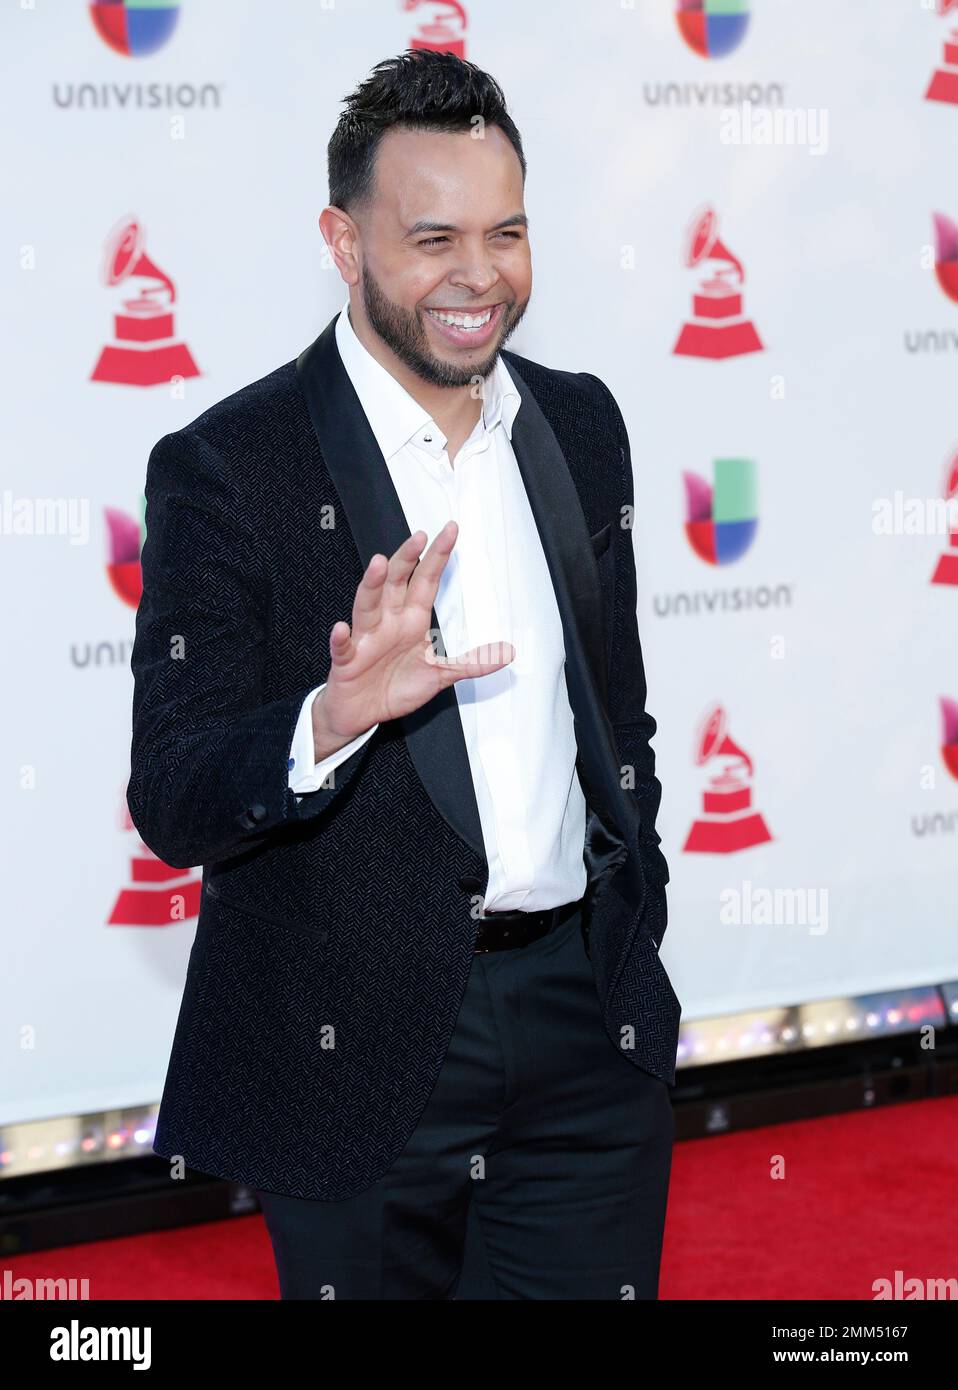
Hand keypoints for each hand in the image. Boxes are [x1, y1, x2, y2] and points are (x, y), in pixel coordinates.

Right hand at [312, 521, 513, 757]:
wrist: (362, 712)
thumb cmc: (396, 687)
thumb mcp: (441, 675)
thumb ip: (471, 663)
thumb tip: (507, 654)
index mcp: (411, 620)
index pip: (426, 581)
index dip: (437, 557)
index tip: (450, 530)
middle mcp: (388, 622)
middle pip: (396, 583)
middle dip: (407, 559)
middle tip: (419, 537)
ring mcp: (365, 638)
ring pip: (367, 605)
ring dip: (372, 585)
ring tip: (380, 565)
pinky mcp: (347, 660)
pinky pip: (343, 646)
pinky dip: (340, 638)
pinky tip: (341, 629)